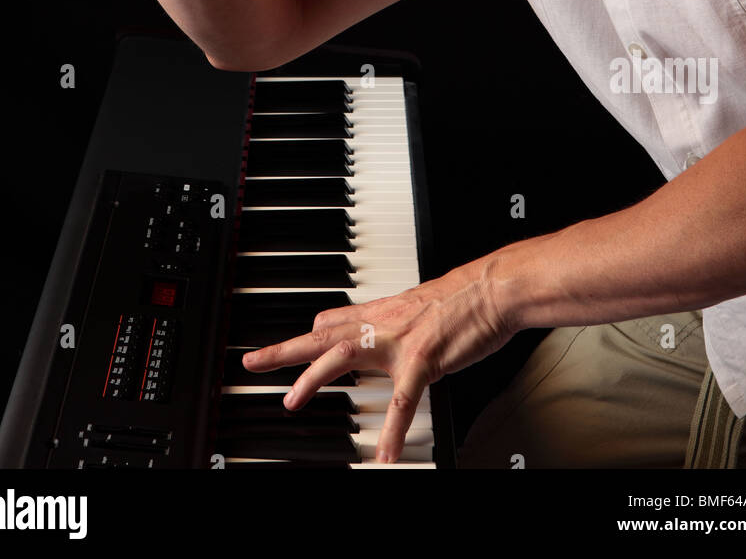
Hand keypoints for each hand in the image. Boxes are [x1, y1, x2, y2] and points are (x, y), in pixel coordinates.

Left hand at [241, 256, 512, 463]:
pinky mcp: (423, 360)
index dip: (309, 334)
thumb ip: (403, 317)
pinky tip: (383, 456)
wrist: (493, 289)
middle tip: (252, 362)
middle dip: (284, 350)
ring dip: (312, 378)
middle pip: (322, 334)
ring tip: (291, 402)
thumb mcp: (425, 302)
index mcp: (384, 312)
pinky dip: (390, 432)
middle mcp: (383, 324)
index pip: (334, 320)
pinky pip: (400, 401)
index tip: (291, 343)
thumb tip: (397, 325)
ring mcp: (399, 342)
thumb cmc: (467, 297)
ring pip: (342, 356)